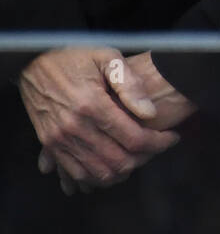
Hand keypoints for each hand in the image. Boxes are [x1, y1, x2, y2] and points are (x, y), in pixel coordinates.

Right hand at [19, 47, 181, 193]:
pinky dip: (98, 177)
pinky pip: (76, 173)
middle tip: (157, 147)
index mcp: (92, 105)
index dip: (158, 143)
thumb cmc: (75, 56)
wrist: (33, 61)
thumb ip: (130, 85)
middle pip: (118, 161)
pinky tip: (113, 166)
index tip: (172, 137)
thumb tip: (149, 113)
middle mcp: (74, 127)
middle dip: (144, 159)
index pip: (134, 139)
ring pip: (98, 173)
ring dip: (123, 171)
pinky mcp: (50, 145)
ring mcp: (60, 139)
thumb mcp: (107, 57)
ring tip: (139, 157)